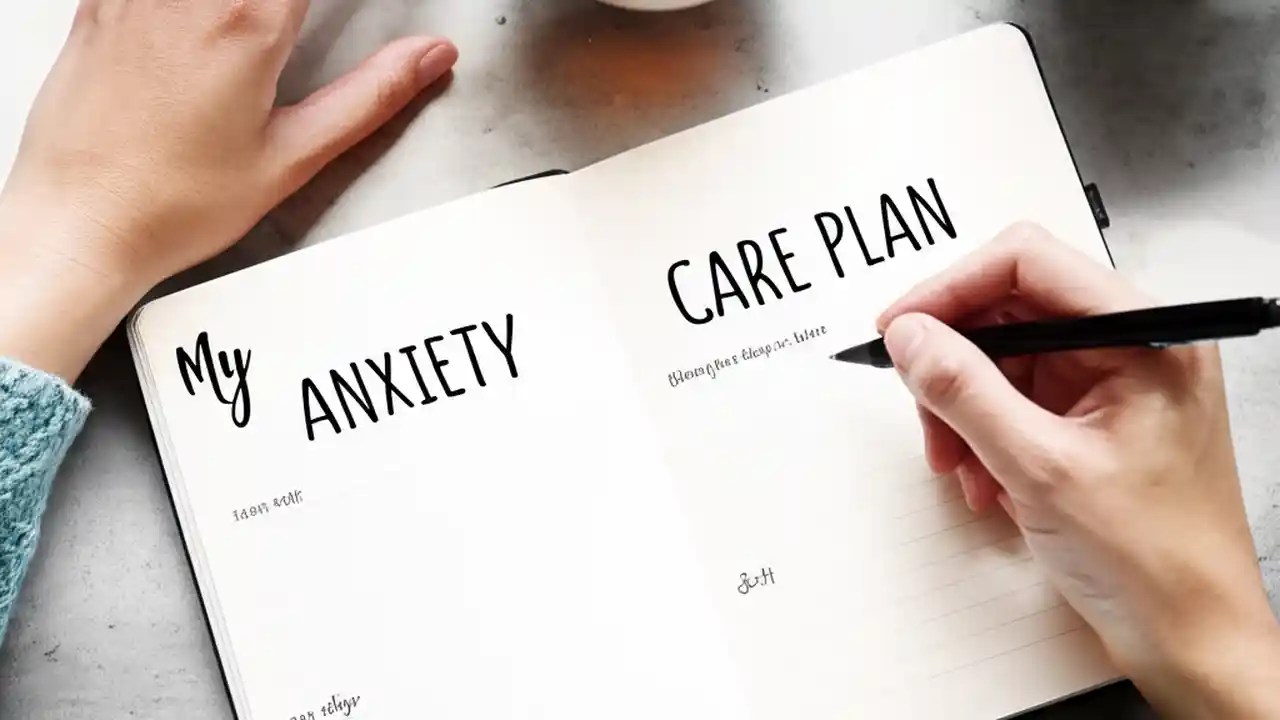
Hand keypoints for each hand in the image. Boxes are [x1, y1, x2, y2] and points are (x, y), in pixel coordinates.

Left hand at [0, 1, 457, 379]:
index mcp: (248, 25)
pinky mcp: (100, 4)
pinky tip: (209, 20)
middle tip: (301, 25)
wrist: (76, 223)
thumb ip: (370, 96)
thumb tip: (430, 58)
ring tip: (271, 20)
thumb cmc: (172, 203)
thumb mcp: (292, 157)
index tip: (363, 7)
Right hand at [878, 223, 1279, 717]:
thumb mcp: (1040, 468)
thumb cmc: (1156, 561)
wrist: (1188, 637)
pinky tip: (985, 480)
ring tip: (959, 464)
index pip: (1027, 262)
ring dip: (963, 410)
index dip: (951, 288)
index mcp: (1144, 335)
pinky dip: (983, 436)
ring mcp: (1110, 383)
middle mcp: (1131, 346)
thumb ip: (966, 392)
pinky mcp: (1089, 418)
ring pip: (1001, 359)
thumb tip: (911, 337)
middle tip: (926, 412)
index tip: (901, 327)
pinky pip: (1013, 401)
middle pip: (1007, 311)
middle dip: (954, 365)